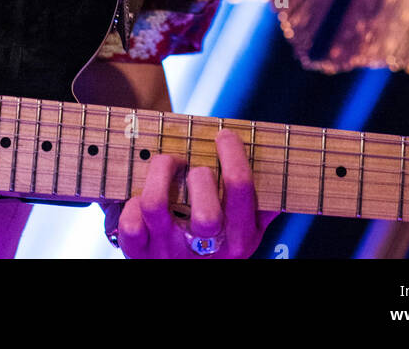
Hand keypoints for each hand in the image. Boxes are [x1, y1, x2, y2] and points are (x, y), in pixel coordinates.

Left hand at [107, 128, 275, 258]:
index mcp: (240, 239)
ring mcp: (169, 253)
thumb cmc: (218, 242)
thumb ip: (262, 203)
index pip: (240, 189)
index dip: (232, 153)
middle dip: (199, 177)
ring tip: (166, 162)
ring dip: (160, 172)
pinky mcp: (139, 253)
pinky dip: (130, 204)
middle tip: (193, 165)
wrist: (183, 273)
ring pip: (156, 205)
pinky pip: (130, 225)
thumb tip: (279, 165)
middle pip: (205, 214)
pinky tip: (141, 196)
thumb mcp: (247, 229)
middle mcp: (206, 250)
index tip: (223, 135)